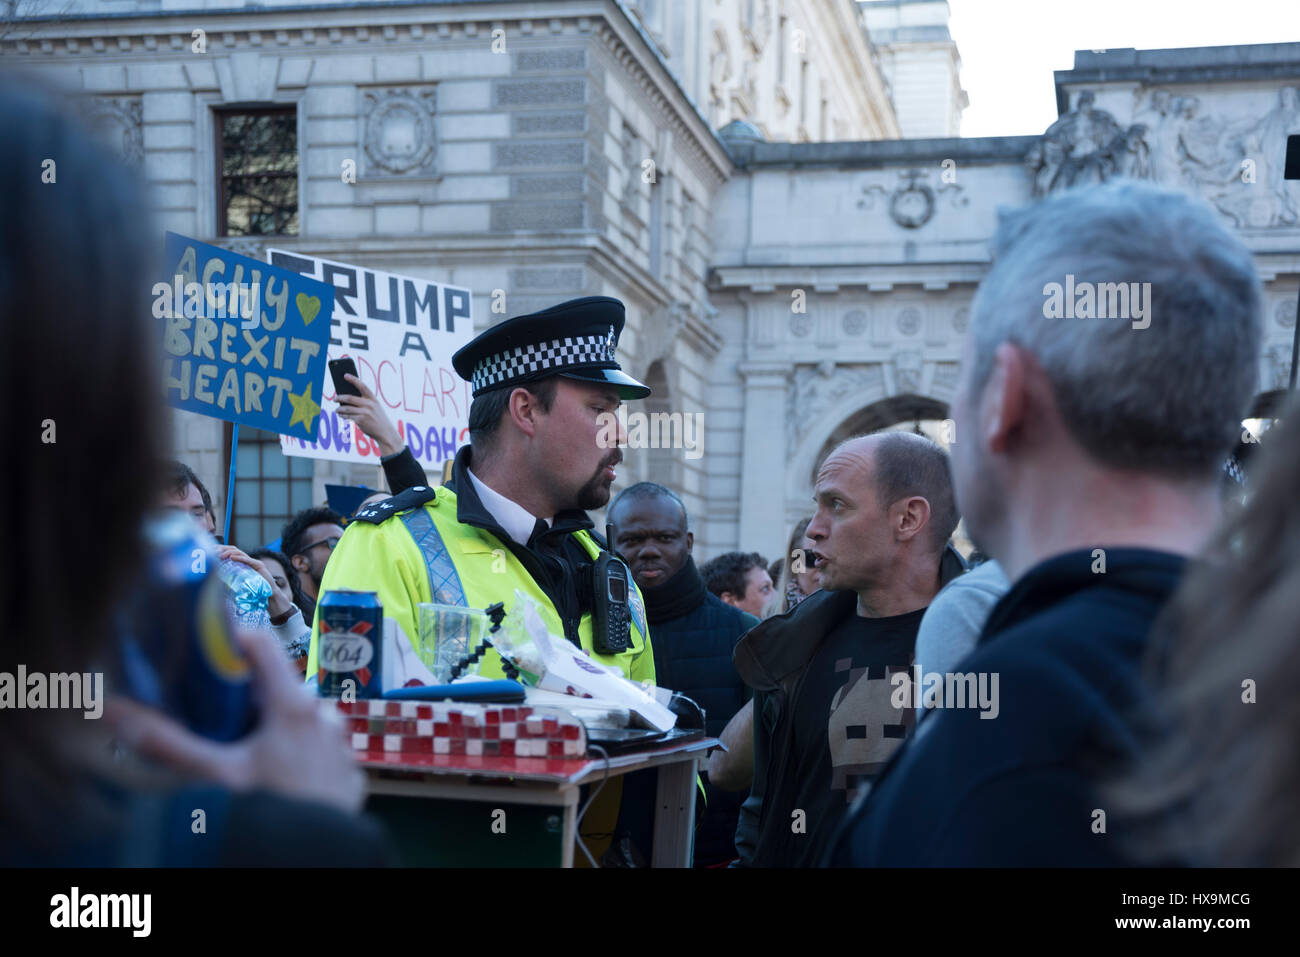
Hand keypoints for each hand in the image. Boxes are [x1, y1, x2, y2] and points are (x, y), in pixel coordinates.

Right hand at [104, 628, 365, 813]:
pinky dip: (296, 756)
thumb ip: (165, 742)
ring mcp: (341, 744)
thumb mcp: (213, 774)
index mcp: (294, 705)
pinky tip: (275, 777)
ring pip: (299, 721)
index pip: (263, 644)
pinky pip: (317, 751)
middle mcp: (325, 716)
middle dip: (247, 698)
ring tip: (242, 752)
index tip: (206, 651)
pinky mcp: (348, 772)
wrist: (314, 854)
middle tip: (214, 714)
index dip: (232, 640)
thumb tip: (115, 711)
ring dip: (272, 729)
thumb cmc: (268, 809)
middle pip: (279, 688)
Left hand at [217, 545, 292, 619]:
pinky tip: (231, 558)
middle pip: (233, 549)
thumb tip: (214, 585)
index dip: (220, 550)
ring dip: (228, 552)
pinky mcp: (259, 565)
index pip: (230, 553)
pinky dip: (239, 558)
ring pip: (239, 552)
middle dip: (222, 549)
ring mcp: (253, 562)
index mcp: (241, 564)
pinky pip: (247, 560)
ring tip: (220, 556)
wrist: (268, 596)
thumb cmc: (253, 592)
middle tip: (213, 551)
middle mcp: (247, 561)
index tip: (210, 551)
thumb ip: (229, 581)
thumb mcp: (238, 584)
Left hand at [336, 374, 402, 456]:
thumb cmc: (378, 419)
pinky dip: (343, 416)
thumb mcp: (375, 408)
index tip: (345, 375)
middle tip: (335, 398)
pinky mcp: (360, 420)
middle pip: (349, 398)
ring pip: (346, 408)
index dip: (353, 379)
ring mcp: (365, 412)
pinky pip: (348, 416)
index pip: (362, 386)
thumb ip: (363, 403)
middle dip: (339, 397)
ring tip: (337, 410)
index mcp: (373, 399)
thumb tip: (346, 400)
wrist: (385, 432)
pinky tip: (341, 415)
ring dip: (339, 409)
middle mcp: (369, 404)